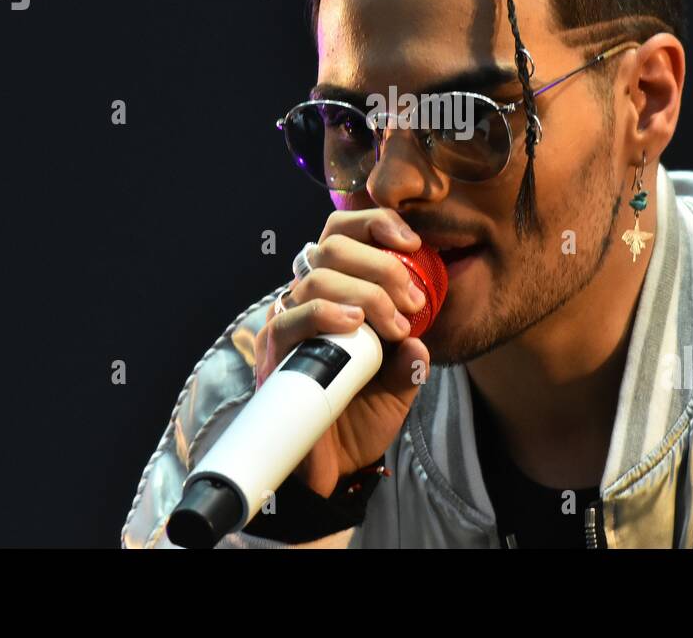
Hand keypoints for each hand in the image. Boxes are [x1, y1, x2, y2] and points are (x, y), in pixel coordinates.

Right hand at [252, 208, 431, 497]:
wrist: (336, 468)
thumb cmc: (363, 414)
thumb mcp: (401, 383)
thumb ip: (411, 360)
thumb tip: (418, 345)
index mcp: (338, 292)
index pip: (343, 233)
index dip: (374, 224)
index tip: (413, 242)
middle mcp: (308, 301)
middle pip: (332, 247)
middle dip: (381, 265)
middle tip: (414, 302)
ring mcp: (289, 326)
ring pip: (316, 278)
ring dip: (365, 292)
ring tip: (395, 323)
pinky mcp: (274, 355)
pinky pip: (289, 319)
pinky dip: (324, 314)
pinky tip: (354, 323)